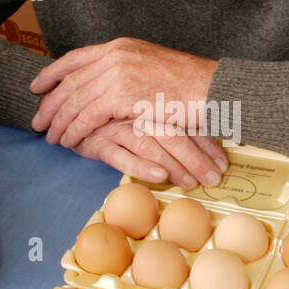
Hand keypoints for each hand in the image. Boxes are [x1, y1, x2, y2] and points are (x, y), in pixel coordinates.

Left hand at [29, 36, 218, 149]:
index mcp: (120, 46)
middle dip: (50, 103)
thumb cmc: (191, 85)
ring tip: (51, 137)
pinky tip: (69, 141)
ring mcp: (117, 73)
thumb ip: (128, 71)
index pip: (75, 57)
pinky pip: (88, 116)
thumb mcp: (153, 67)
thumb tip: (111, 85)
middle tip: (38, 121)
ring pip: (75, 100)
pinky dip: (75, 130)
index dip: (52, 72)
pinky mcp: (122, 95)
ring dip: (60, 122)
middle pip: (70, 80)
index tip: (36, 86)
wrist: (212, 89)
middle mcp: (115, 55)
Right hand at [70, 118, 227, 189]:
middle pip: (173, 134)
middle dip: (196, 159)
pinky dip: (140, 165)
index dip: (206, 144)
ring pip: (151, 145)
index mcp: (151, 104)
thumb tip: (204, 143)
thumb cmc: (110, 119)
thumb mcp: (142, 118)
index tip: (223, 165)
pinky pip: (121, 155)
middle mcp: (137, 113)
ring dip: (174, 165)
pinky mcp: (98, 141)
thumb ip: (170, 126)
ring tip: (191, 184)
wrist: (66, 110)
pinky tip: (158, 176)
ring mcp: (117, 126)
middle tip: (213, 181)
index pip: (185, 123)